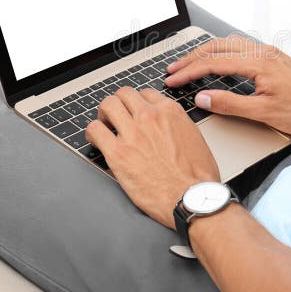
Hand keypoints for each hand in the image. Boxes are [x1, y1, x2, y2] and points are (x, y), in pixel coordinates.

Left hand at [85, 87, 219, 229]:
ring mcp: (132, 132)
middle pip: (125, 94)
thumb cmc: (197, 176)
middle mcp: (150, 116)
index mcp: (170, 112)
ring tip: (105, 124)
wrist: (191, 197)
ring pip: (108, 105)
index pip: (146, 93)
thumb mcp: (195, 138)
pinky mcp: (117, 153)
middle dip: (120, 103)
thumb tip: (169, 126)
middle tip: (117, 115)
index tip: (136, 112)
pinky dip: (93, 132)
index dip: (139, 103)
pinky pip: (95, 130)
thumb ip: (178, 125)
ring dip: (104, 114)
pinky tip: (96, 140)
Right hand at [164, 35, 290, 136]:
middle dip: (191, 58)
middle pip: (216, 48)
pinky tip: (217, 61)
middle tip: (173, 70)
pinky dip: (221, 52)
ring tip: (188, 64)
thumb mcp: (264, 113)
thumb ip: (230, 105)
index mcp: (257, 63)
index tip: (172, 80)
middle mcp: (262, 52)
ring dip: (205, 53)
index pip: (213, 63)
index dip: (188, 72)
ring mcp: (268, 52)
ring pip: (227, 45)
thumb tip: (203, 98)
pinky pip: (239, 47)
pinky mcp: (273, 57)